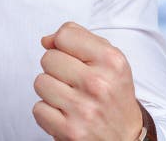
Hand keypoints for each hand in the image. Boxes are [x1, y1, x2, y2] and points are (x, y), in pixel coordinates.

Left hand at [32, 21, 142, 140]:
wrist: (127, 138)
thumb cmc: (112, 95)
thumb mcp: (109, 61)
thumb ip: (79, 39)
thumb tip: (46, 40)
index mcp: (112, 61)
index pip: (64, 35)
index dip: (62, 45)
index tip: (74, 59)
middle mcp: (99, 84)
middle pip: (48, 58)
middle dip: (57, 69)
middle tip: (75, 83)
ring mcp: (84, 109)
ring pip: (40, 82)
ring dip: (51, 91)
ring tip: (71, 99)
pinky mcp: (70, 130)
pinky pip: (38, 109)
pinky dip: (48, 113)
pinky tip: (66, 115)